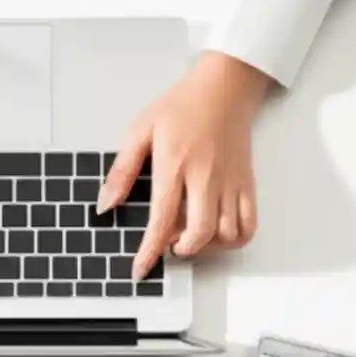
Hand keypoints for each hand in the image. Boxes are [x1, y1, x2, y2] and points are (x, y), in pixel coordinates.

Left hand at [97, 52, 271, 279]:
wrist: (223, 87)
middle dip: (180, 248)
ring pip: (227, 233)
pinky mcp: (246, 183)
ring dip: (207, 245)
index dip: (150, 250)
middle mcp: (206, 176)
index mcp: (175, 163)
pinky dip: (234, 238)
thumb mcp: (139, 130)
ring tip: (190, 234)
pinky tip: (217, 231)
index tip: (140, 269)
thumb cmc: (181, 106)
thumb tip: (106, 204)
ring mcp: (230, 181)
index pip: (162, 218)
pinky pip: (249, 224)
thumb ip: (121, 170)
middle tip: (168, 243)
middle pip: (200, 232)